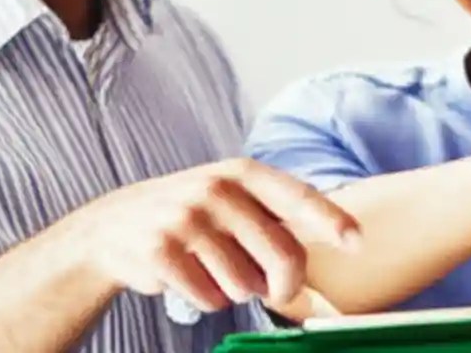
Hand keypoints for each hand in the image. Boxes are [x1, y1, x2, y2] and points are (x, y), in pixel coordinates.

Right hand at [72, 158, 359, 311]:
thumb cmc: (190, 215)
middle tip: (276, 290)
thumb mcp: (231, 198)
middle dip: (284, 285)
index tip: (356, 241)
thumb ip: (276, 218)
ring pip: (245, 285)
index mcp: (241, 172)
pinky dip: (206, 298)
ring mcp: (187, 218)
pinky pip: (211, 299)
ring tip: (209, 266)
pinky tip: (187, 277)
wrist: (113, 227)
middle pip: (282, 256)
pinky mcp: (162, 251)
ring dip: (235, 289)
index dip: (330, 220)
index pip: (297, 197)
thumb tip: (335, 251)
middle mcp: (216, 189)